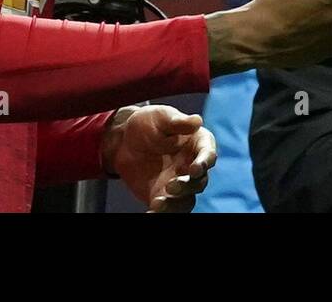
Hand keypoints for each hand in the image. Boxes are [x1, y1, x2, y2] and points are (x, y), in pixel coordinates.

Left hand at [101, 105, 216, 212]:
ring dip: (175, 205)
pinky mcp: (165, 197)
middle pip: (199, 182)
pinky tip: (150, 214)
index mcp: (198, 143)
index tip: (194, 170)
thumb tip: (197, 121)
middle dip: (187, 187)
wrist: (124, 141)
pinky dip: (161, 213)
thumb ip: (178, 122)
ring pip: (186, 200)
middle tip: (170, 186)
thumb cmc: (148, 123)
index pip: (208, 154)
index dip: (204, 163)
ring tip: (157, 204)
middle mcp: (193, 166)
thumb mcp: (160, 117)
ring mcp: (180, 183)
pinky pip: (168, 210)